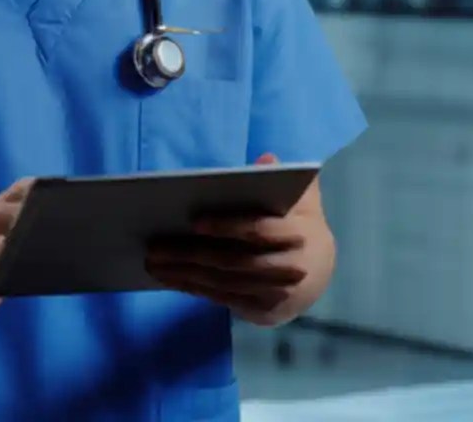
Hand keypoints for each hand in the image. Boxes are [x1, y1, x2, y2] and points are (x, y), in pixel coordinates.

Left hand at [144, 154, 334, 326]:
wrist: (319, 272)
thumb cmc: (298, 226)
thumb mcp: (300, 199)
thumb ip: (282, 178)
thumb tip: (266, 159)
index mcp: (300, 234)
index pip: (260, 232)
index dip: (227, 227)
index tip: (194, 223)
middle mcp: (291, 269)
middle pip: (234, 261)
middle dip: (191, 254)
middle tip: (155, 247)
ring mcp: (278, 295)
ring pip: (224, 283)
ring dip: (185, 274)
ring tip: (154, 263)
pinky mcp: (265, 312)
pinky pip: (223, 299)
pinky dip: (194, 289)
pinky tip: (171, 279)